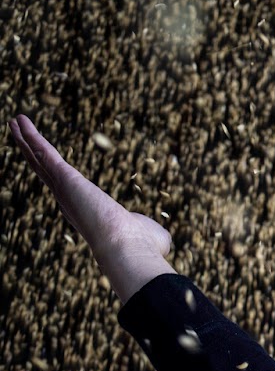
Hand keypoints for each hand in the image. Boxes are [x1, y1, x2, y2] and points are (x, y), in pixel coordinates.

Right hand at [9, 113, 175, 303]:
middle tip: (20, 136)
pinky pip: (45, 154)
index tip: (50, 166)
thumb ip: (151, 231)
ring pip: (40, 160)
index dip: (56, 176)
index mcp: (85, 213)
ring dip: (27, 140)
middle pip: (45, 172)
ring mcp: (64, 190)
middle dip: (33, 154)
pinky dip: (32, 137)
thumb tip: (163, 241)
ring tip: (15, 121)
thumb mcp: (151, 235)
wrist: (127, 249)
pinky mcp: (65, 179)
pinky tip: (21, 121)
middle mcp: (69, 201)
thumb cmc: (141, 247)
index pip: (67, 190)